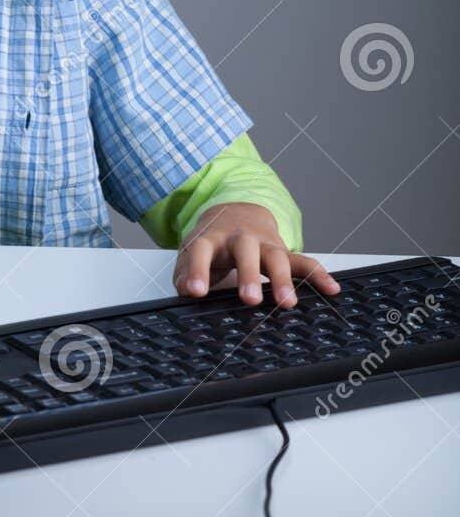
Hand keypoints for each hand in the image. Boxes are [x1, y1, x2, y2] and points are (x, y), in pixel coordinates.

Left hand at [173, 202, 340, 308]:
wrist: (234, 213)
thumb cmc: (211, 243)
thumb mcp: (190, 253)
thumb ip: (185, 273)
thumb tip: (187, 290)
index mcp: (212, 238)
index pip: (201, 250)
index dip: (197, 270)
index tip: (196, 291)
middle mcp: (240, 237)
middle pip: (245, 250)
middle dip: (249, 275)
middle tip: (249, 299)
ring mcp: (264, 243)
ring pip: (276, 256)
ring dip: (283, 279)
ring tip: (287, 303)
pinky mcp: (283, 251)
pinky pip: (303, 261)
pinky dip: (318, 274)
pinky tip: (331, 288)